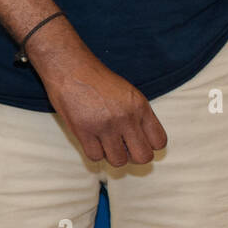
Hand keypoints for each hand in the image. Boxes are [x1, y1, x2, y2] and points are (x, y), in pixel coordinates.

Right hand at [31, 33, 167, 166]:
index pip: (159, 142)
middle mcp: (126, 117)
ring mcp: (105, 125)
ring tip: (104, 142)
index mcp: (140, 106)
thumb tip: (138, 141)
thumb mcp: (126, 92)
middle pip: (143, 156)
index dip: (148, 146)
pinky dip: (94, 152)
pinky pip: (95, 156)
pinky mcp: (84, 130)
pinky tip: (90, 140)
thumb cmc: (95, 78)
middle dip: (133, 156)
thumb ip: (136, 115)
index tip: (137, 142)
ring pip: (119, 161)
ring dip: (111, 155)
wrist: (69, 66)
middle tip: (121, 146)